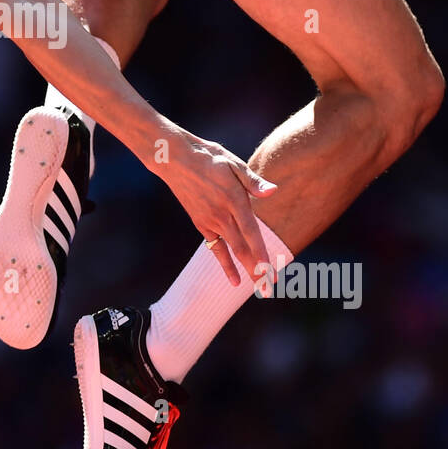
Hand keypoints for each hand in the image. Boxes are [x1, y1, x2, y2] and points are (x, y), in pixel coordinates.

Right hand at [156, 131, 278, 285]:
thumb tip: (273, 191)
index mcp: (233, 199)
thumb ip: (252, 181)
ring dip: (245, 270)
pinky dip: (225, 264)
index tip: (271, 273)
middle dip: (257, 270)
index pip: (252, 233)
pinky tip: (234, 280)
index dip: (262, 254)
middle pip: (242, 248)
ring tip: (258, 288)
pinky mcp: (200, 223)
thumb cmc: (208, 157)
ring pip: (231, 251)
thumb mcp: (232, 162)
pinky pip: (215, 247)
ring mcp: (209, 221)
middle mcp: (221, 214)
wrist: (174, 160)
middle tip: (268, 290)